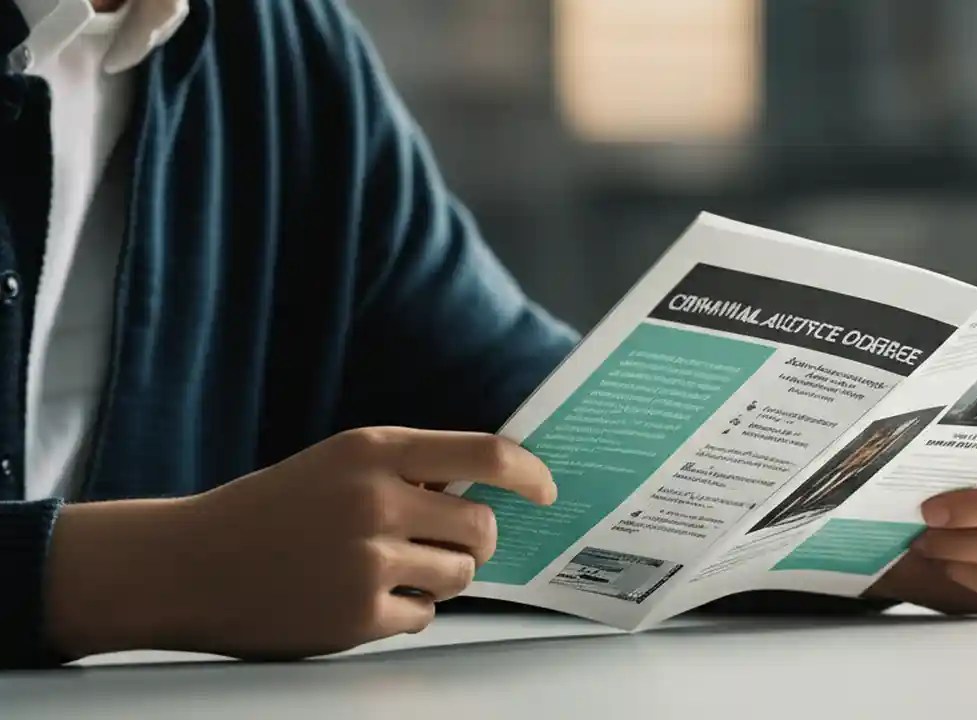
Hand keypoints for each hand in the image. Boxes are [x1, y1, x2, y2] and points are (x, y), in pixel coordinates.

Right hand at [46, 428, 554, 659]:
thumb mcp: (339, 464)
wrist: (189, 563)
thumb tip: (490, 489)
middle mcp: (376, 499)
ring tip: (390, 570)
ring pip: (461, 575)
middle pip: (483, 527)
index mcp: (373, 449)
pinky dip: (405, 612)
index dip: (529, 473)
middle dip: (475, 541)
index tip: (547, 489)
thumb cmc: (271, 510)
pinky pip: (425, 617)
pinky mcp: (358, 616)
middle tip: (447, 544)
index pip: (484, 454)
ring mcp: (368, 560)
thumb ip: (410, 469)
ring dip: (440, 577)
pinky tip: (359, 598)